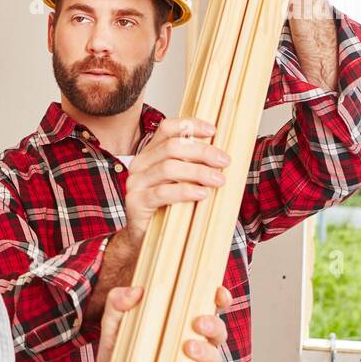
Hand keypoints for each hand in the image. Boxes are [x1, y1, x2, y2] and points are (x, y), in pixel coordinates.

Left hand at [75, 284, 231, 361]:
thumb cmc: (117, 344)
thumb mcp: (113, 320)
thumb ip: (118, 301)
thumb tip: (136, 291)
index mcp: (183, 320)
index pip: (210, 306)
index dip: (221, 298)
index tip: (219, 292)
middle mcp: (196, 342)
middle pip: (218, 332)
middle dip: (214, 325)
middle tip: (198, 323)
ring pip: (215, 359)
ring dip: (207, 352)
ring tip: (188, 347)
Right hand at [121, 117, 229, 244]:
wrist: (144, 236)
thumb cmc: (168, 206)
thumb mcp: (181, 181)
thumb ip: (192, 165)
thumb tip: (222, 154)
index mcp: (150, 153)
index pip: (167, 128)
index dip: (191, 125)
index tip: (214, 131)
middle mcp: (140, 163)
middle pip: (172, 146)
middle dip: (202, 152)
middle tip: (224, 161)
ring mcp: (135, 182)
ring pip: (168, 167)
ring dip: (198, 172)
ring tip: (219, 180)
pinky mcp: (135, 202)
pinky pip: (162, 192)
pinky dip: (185, 191)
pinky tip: (202, 194)